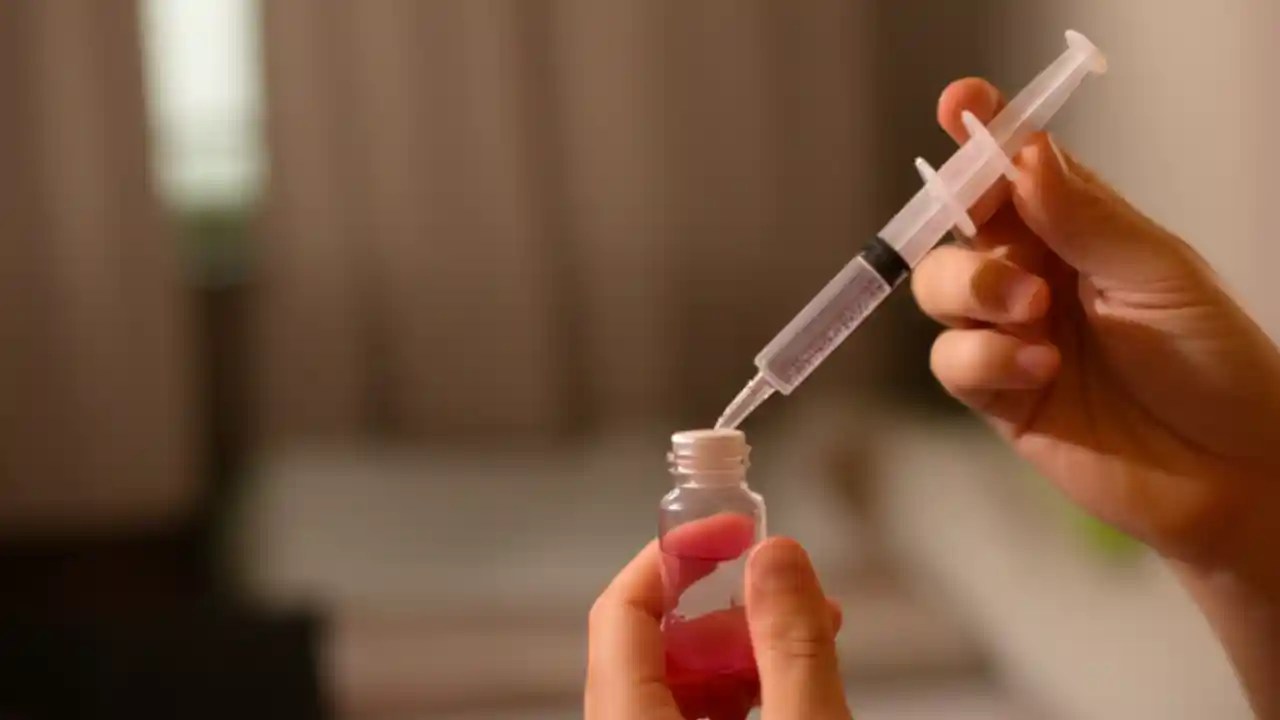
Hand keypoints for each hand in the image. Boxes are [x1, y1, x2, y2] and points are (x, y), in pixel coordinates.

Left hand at [585, 533, 850, 719]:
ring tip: (812, 647)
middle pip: (649, 650)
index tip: (736, 531)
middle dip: (727, 613)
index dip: (675, 556)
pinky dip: (735, 701)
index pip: (620, 611)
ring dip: (738, 657)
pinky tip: (789, 691)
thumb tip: (774, 556)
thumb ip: (791, 648)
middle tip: (797, 599)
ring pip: (673, 691)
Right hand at [913, 77, 1279, 712]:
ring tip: (1033, 319)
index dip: (980, 134)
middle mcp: (1034, 273)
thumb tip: (1023, 155)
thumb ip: (1085, 219)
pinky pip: (952, 360)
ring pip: (938, 290)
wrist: (1229, 471)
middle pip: (954, 229)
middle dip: (969, 240)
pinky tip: (1041, 370)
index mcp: (1077, 229)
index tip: (959, 104)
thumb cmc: (1213, 361)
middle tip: (1018, 273)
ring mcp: (1009, 333)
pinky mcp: (996, 394)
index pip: (1013, 169)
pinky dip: (985, 358)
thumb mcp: (1159, 274)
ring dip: (972, 294)